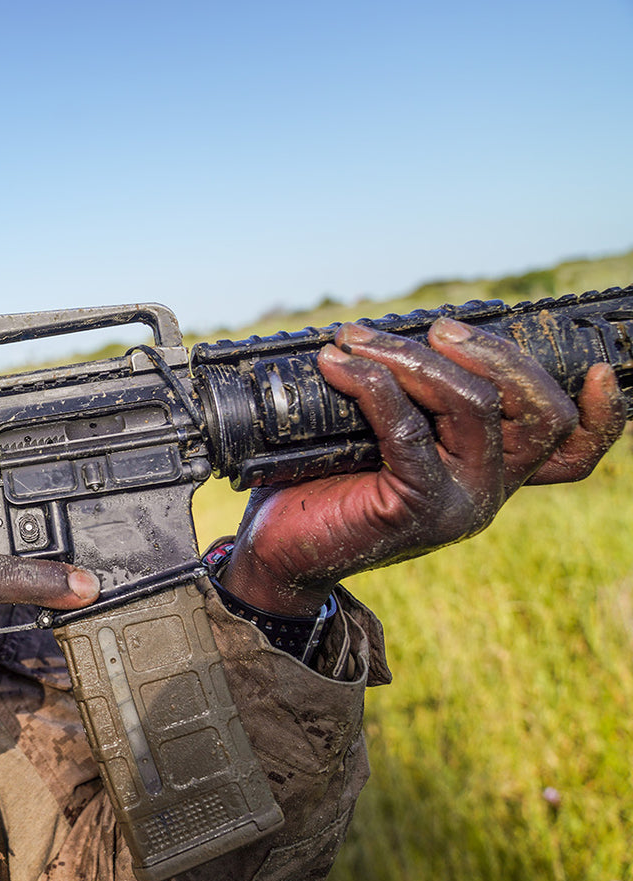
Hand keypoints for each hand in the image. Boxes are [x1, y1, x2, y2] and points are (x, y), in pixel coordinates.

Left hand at [220, 318, 624, 615]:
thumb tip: (412, 331)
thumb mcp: (378, 438)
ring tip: (357, 339)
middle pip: (537, 412)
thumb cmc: (323, 486)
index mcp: (490, 471)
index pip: (570, 449)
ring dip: (415, 358)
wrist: (280, 554)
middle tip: (437, 326)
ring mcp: (459, 502)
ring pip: (474, 406)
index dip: (603, 415)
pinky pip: (409, 429)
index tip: (599, 370)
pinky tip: (337, 365)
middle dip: (494, 353)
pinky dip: (373, 384)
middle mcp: (487, 489)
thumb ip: (412, 401)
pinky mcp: (417, 507)